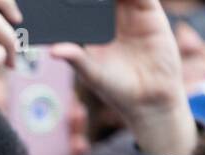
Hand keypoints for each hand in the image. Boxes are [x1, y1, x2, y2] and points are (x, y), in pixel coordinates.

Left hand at [50, 0, 197, 154]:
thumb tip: (53, 51)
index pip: (78, 9)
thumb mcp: (92, 75)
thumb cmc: (117, 90)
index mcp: (89, 33)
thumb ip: (75, 59)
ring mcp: (128, 14)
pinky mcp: (149, 12)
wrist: (151, 97)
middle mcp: (107, 20)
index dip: (72, 2)